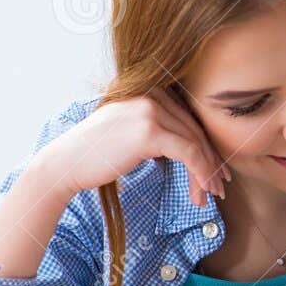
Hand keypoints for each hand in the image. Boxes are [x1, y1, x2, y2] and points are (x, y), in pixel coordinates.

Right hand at [33, 92, 226, 207]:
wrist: (65, 163)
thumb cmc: (96, 154)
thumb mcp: (131, 131)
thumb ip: (158, 129)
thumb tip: (192, 148)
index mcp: (149, 90)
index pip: (188, 119)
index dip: (206, 147)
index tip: (216, 170)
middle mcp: (152, 94)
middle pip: (194, 130)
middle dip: (211, 162)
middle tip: (220, 186)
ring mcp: (150, 110)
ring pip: (196, 143)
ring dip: (208, 172)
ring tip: (211, 195)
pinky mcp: (150, 131)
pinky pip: (189, 153)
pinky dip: (201, 174)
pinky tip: (202, 192)